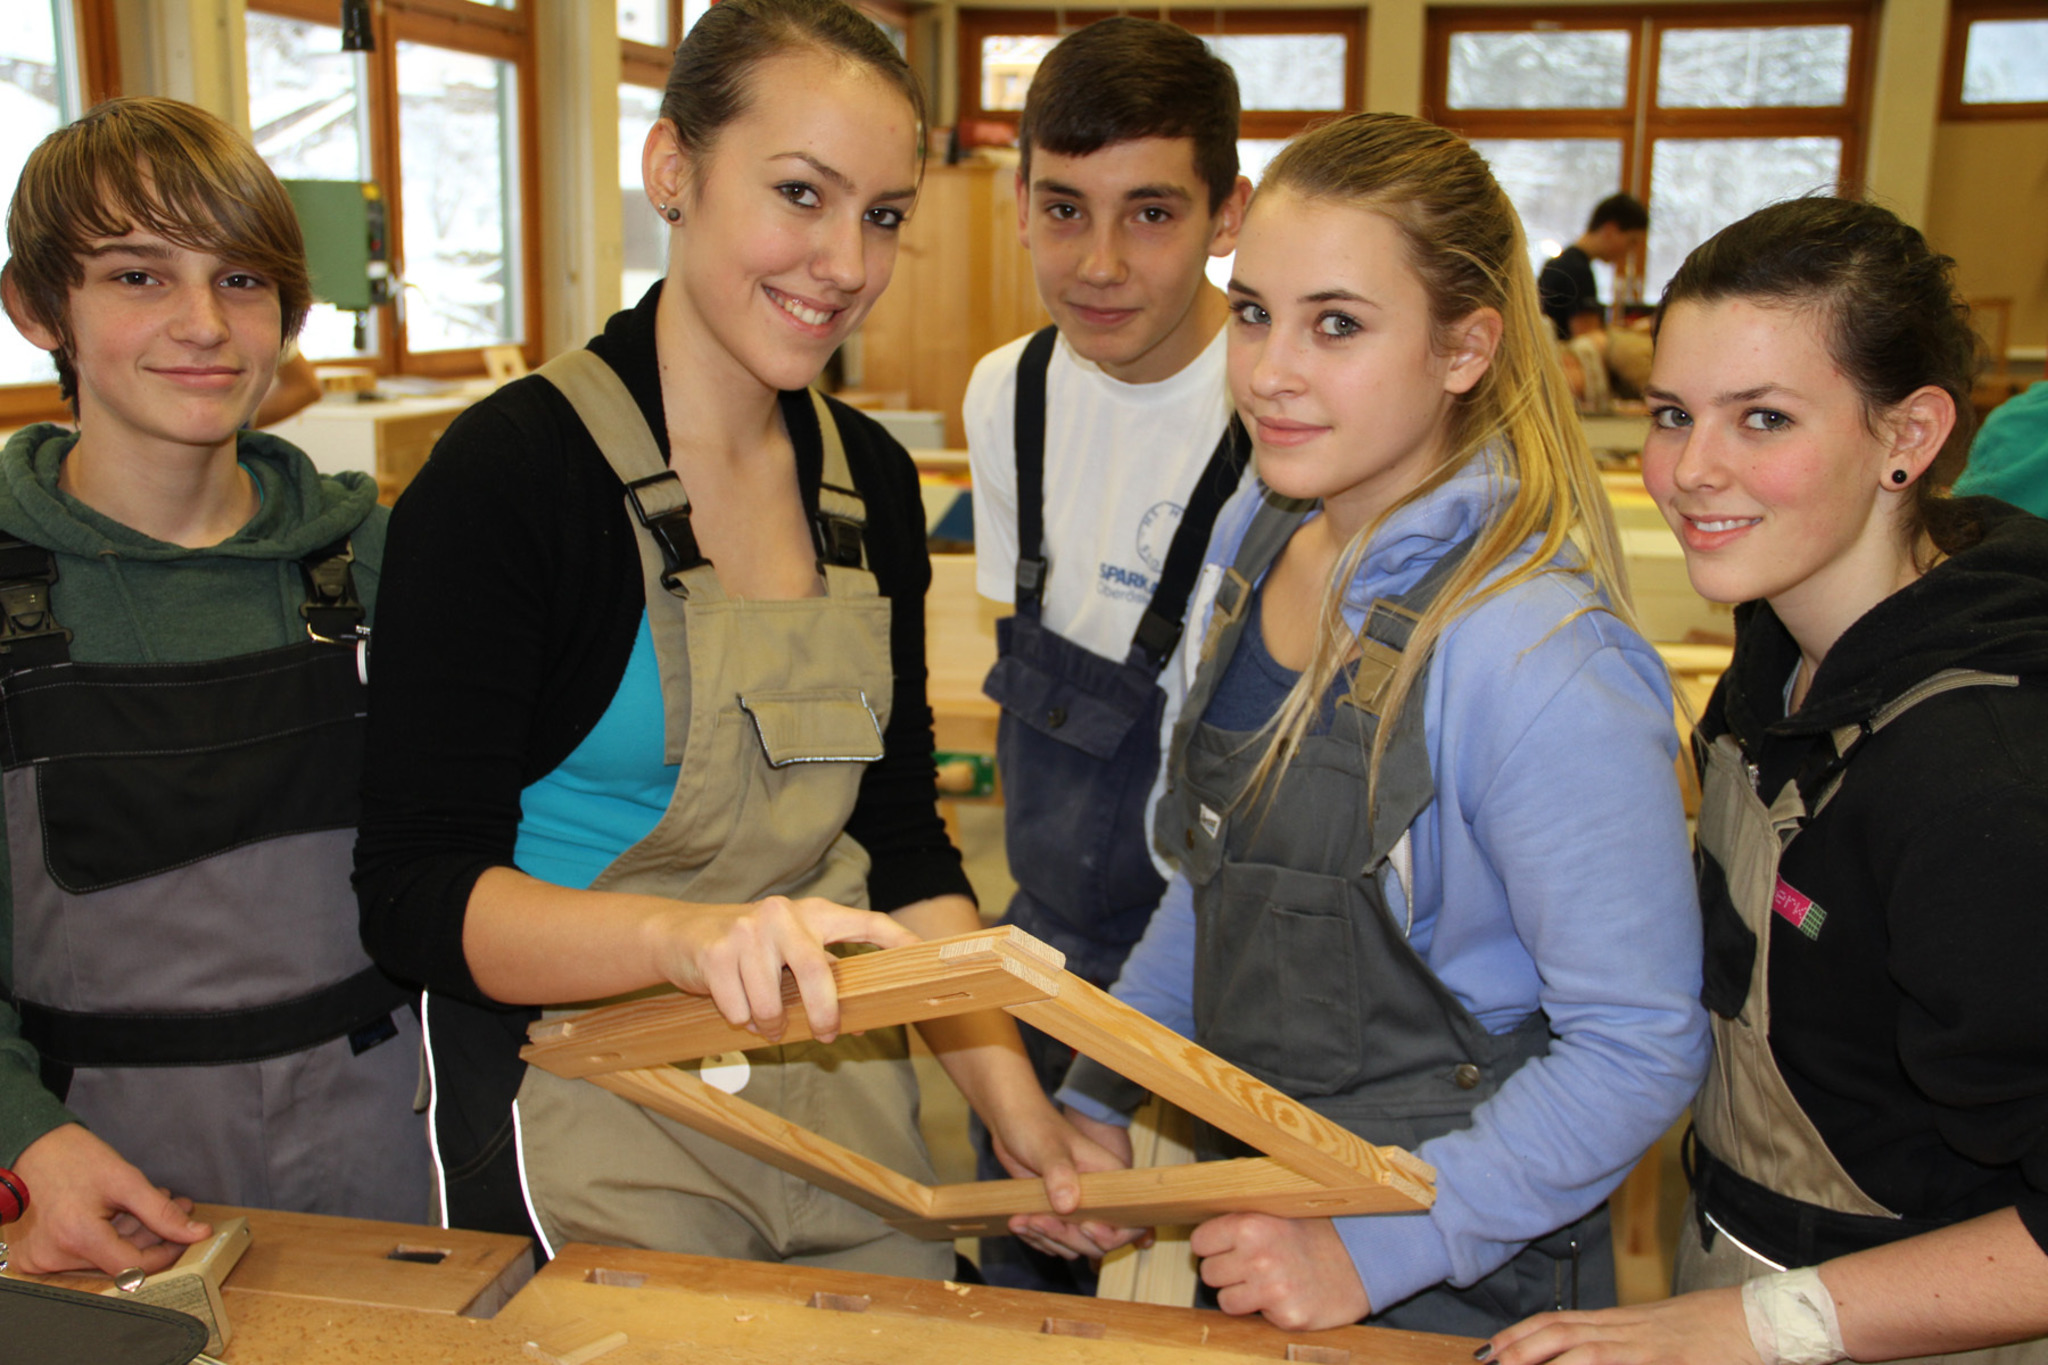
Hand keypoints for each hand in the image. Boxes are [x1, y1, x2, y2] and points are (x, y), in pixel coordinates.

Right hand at [6, 1124, 209, 1275]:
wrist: (31, 1147)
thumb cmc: (74, 1158)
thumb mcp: (125, 1180)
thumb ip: (161, 1212)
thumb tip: (197, 1233)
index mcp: (76, 1238)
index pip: (133, 1268)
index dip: (165, 1254)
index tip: (185, 1237)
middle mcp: (54, 1256)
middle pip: (118, 1260)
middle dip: (152, 1235)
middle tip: (176, 1207)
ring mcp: (41, 1258)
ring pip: (103, 1256)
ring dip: (132, 1233)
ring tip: (154, 1203)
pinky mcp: (36, 1255)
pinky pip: (82, 1252)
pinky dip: (107, 1235)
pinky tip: (125, 1212)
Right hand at [647, 895, 918, 1042]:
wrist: (680, 934)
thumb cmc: (748, 950)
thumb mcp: (788, 951)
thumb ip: (822, 974)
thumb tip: (862, 1021)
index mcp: (812, 912)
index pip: (865, 921)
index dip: (897, 938)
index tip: (924, 955)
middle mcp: (783, 915)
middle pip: (818, 972)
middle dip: (824, 1013)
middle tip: (826, 1035)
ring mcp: (748, 931)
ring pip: (772, 1003)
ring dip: (770, 1025)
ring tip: (763, 1021)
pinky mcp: (717, 951)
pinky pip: (740, 1009)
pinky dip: (740, 1020)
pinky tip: (734, 1005)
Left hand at [1006, 1104, 1147, 1260]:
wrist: (1012, 1122)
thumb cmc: (1035, 1126)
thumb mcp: (1048, 1147)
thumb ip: (1059, 1174)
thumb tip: (1067, 1206)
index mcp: (1110, 1178)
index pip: (1129, 1222)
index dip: (1111, 1234)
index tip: (1085, 1227)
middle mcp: (1098, 1198)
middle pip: (1097, 1242)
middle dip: (1067, 1238)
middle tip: (1038, 1222)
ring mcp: (1077, 1208)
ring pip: (1072, 1245)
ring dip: (1047, 1240)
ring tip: (1021, 1222)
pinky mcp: (1056, 1214)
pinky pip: (1053, 1241)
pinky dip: (1036, 1238)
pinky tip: (1018, 1223)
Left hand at [1192, 1212, 1370, 1330]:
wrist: (1363, 1261)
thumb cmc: (1317, 1235)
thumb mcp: (1277, 1214)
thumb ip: (1241, 1222)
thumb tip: (1201, 1231)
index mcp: (1251, 1226)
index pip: (1200, 1242)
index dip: (1212, 1246)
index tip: (1225, 1247)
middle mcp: (1258, 1257)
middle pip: (1208, 1273)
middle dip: (1227, 1272)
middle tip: (1251, 1266)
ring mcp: (1273, 1290)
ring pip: (1225, 1300)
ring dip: (1241, 1295)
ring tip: (1266, 1282)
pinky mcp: (1287, 1316)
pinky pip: (1254, 1318)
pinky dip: (1266, 1310)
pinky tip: (1286, 1295)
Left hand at [1486, 1288, 1756, 1364]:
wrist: (1757, 1319)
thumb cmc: (1708, 1330)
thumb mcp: (1656, 1336)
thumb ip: (1621, 1344)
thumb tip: (1583, 1351)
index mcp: (1620, 1322)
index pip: (1558, 1322)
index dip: (1520, 1335)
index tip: (1490, 1349)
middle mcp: (1626, 1330)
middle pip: (1560, 1333)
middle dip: (1518, 1348)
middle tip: (1487, 1360)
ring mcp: (1647, 1348)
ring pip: (1585, 1352)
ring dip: (1546, 1362)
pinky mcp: (1670, 1362)